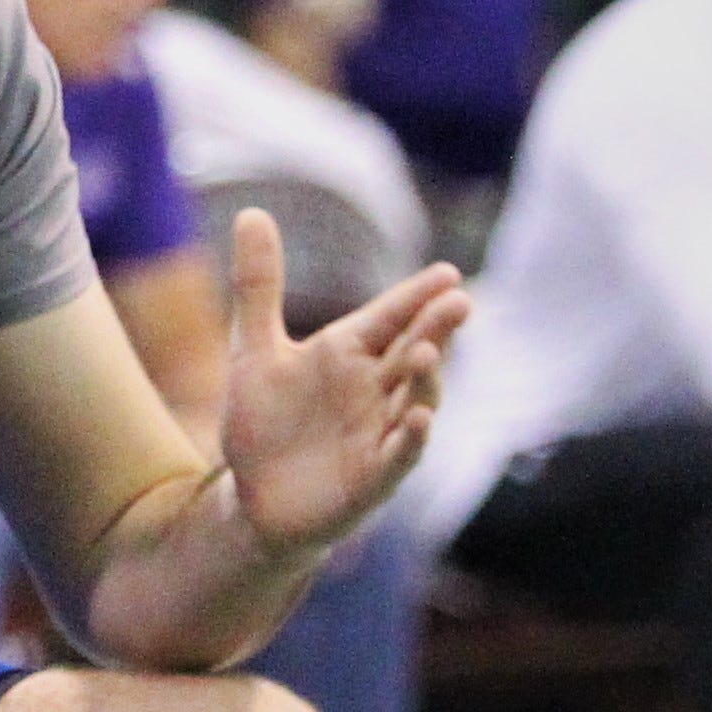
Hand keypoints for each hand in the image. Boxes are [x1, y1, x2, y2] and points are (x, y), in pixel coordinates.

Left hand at [219, 210, 465, 553]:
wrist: (251, 499)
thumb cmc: (264, 423)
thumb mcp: (254, 350)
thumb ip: (259, 286)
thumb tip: (252, 212)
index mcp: (350, 354)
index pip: (391, 318)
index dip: (416, 298)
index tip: (447, 273)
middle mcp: (375, 389)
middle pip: (413, 352)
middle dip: (436, 328)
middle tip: (459, 300)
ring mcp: (379, 433)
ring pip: (414, 401)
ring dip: (425, 379)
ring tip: (428, 350)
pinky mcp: (373, 478)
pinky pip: (398, 455)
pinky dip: (410, 439)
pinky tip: (418, 420)